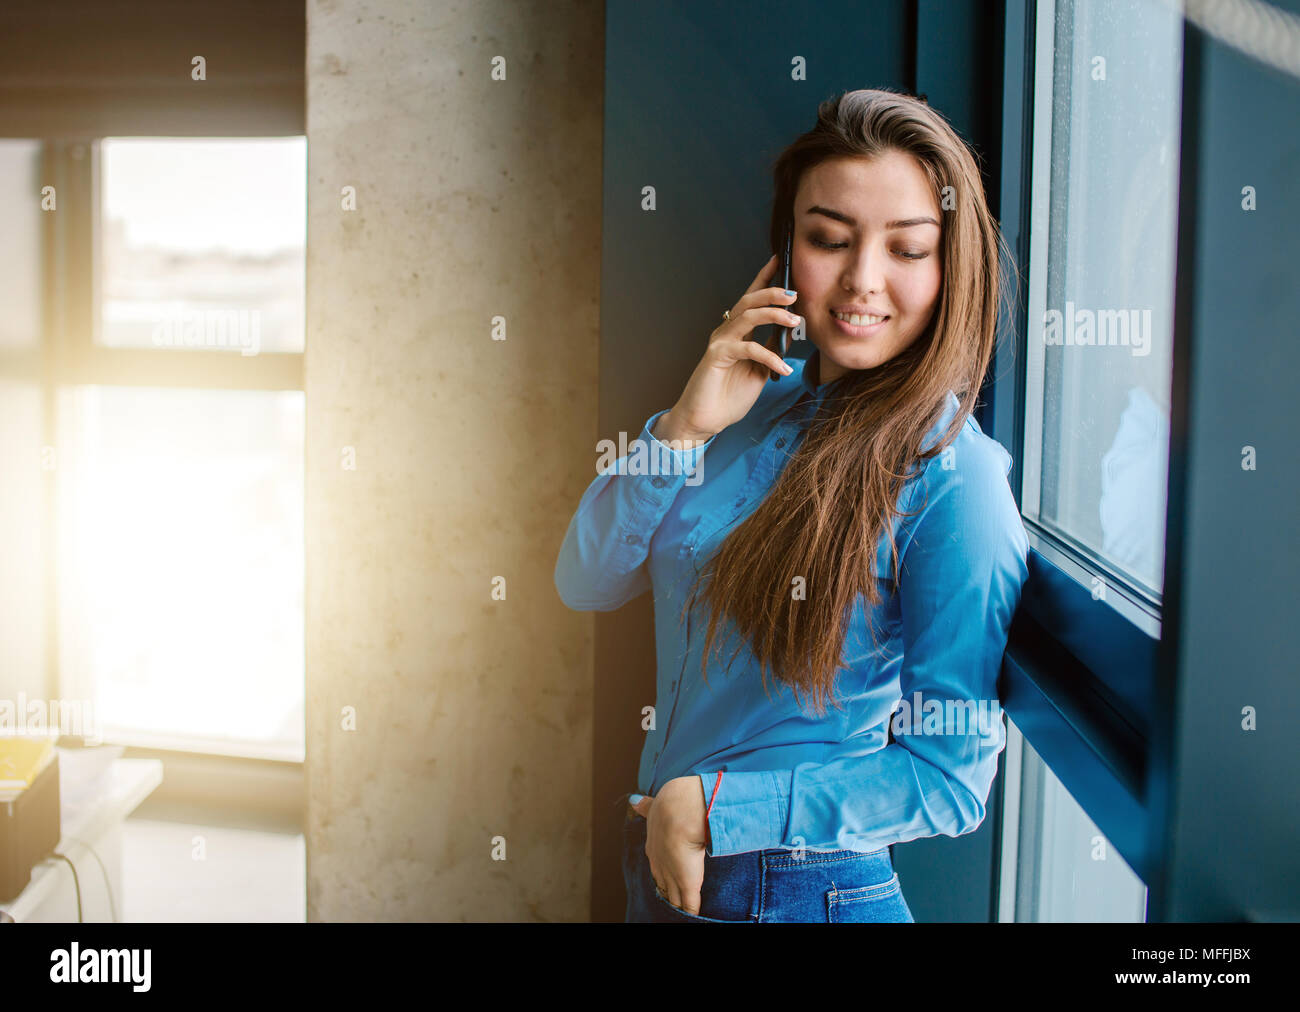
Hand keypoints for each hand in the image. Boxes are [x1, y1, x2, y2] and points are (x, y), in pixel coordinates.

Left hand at [630, 776, 710, 914]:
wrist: (678, 812)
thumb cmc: (670, 806)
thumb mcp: (655, 806)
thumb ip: (646, 807)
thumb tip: (634, 801)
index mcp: (653, 848)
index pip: (657, 867)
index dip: (662, 875)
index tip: (664, 880)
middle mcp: (661, 865)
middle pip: (663, 886)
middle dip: (667, 893)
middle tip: (670, 902)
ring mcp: (673, 876)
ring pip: (674, 898)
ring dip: (677, 905)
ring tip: (679, 913)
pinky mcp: (688, 883)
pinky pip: (690, 904)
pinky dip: (691, 913)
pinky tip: (693, 918)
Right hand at [654, 255, 799, 443]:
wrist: (705, 419)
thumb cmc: (728, 396)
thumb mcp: (759, 371)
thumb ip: (771, 350)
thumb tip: (789, 334)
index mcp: (737, 332)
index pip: (752, 299)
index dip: (764, 278)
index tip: (779, 260)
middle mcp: (727, 331)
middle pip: (749, 300)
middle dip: (772, 291)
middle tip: (794, 292)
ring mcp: (720, 342)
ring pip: (747, 316)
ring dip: (773, 314)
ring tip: (794, 319)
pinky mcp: (717, 356)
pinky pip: (748, 348)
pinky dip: (769, 357)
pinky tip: (784, 368)